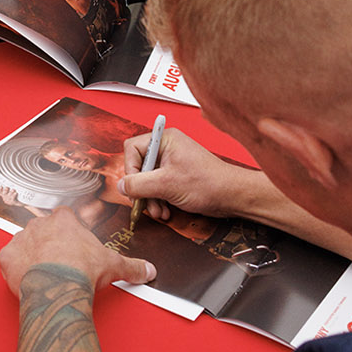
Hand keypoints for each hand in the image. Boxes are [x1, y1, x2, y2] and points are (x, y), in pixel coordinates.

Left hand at [0, 207, 153, 296]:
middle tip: (59, 260)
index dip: (69, 229)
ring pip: (24, 241)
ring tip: (43, 270)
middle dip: (49, 242)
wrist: (57, 288)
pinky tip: (26, 276)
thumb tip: (148, 270)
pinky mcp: (7, 257)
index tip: (72, 242)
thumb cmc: (82, 271)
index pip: (64, 215)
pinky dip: (15, 266)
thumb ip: (132, 266)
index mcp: (64, 219)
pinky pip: (8, 258)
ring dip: (31, 253)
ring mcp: (21, 239)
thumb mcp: (113, 265)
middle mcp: (40, 224)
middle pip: (43, 228)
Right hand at [120, 128, 254, 223]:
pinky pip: (157, 188)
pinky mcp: (176, 177)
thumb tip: (120, 186)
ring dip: (150, 199)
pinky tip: (166, 211)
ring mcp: (172, 163)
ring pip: (147, 181)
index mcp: (165, 139)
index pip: (132, 148)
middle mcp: (167, 148)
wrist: (231, 196)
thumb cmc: (207, 183)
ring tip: (159, 212)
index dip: (130, 169)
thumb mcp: (166, 184)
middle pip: (138, 167)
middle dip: (141, 190)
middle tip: (144, 205)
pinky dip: (158, 201)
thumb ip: (138, 184)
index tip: (135, 187)